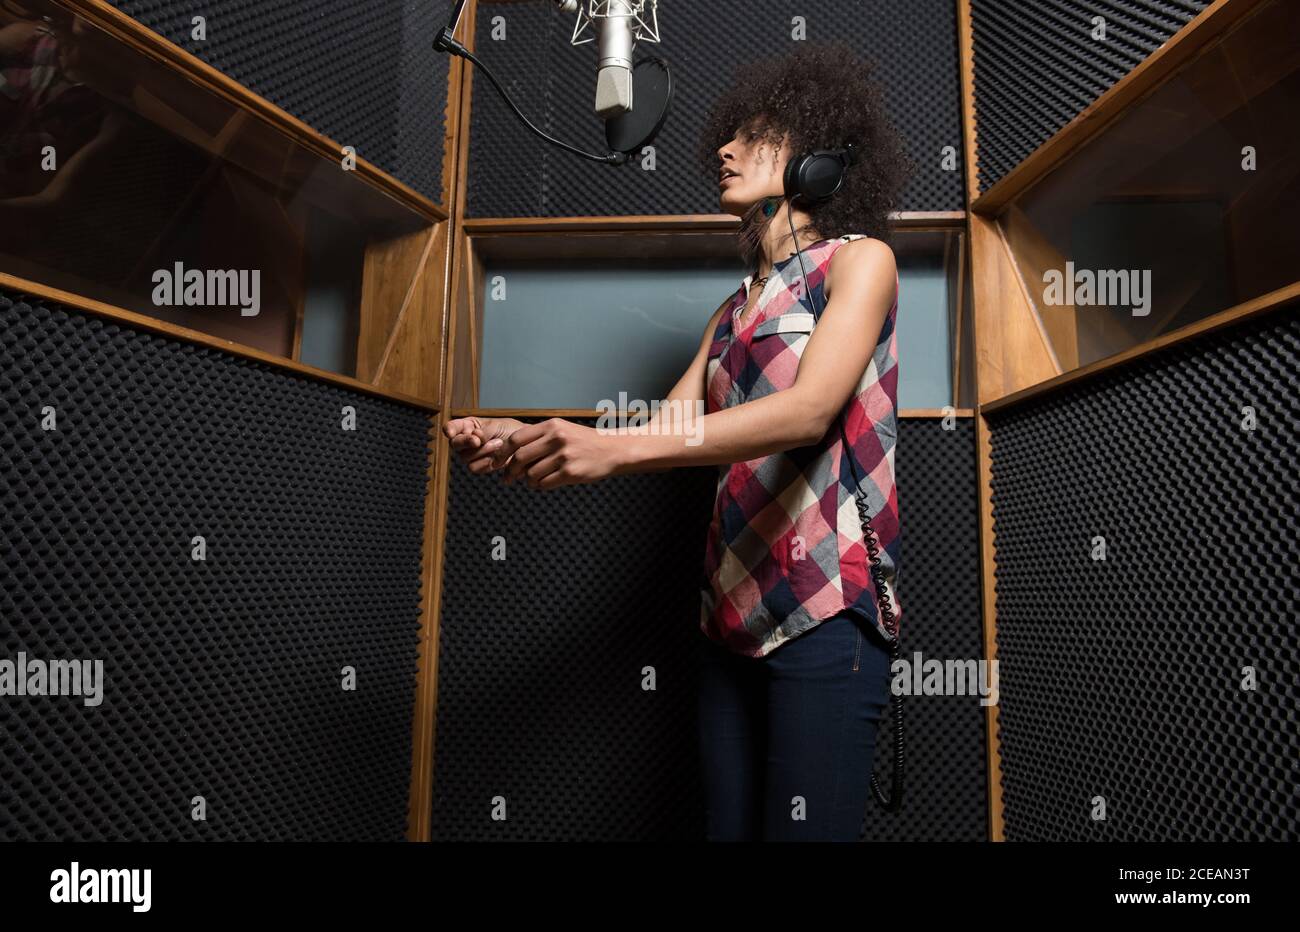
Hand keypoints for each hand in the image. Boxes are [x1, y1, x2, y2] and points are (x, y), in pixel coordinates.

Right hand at [443, 415, 524, 474]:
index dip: (449, 429)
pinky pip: (475, 467)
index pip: (452, 427)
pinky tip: (497, 457)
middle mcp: (466, 441)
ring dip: (482, 451)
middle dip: (465, 441)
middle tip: (477, 440)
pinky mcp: (480, 466)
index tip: (451, 432)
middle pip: (455, 444)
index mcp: (468, 426)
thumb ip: (484, 431)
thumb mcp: (497, 425)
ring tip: (498, 444)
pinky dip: (486, 462)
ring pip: (465, 457)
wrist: (525, 446)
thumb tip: (475, 437)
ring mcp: (472, 455)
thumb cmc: (511, 431)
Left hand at [491, 418, 621, 489]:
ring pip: (531, 473)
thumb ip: (539, 438)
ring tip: (532, 480)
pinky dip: (539, 486)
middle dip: (509, 470)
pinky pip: (545, 484)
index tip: (496, 462)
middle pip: (520, 457)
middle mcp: (557, 438)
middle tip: (507, 478)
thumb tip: (510, 454)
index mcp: (551, 426)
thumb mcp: (562, 430)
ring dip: (527, 481)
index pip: (516, 439)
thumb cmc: (584, 442)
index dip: (501, 453)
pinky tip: (543, 484)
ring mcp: (564, 456)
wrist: (613, 450)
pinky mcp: (571, 473)